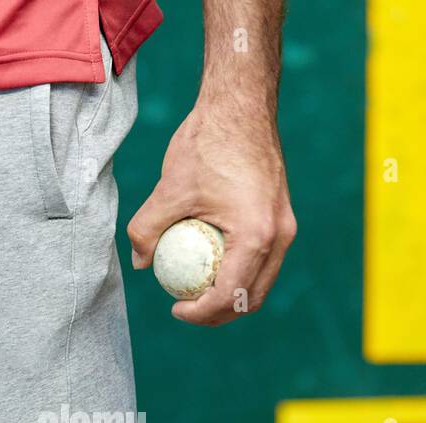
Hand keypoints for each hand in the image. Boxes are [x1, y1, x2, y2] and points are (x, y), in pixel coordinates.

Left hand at [127, 105, 294, 325]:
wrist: (241, 105)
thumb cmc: (207, 143)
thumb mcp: (168, 190)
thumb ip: (147, 229)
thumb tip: (139, 262)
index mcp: (256, 235)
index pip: (229, 295)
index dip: (200, 313)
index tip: (175, 309)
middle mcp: (279, 236)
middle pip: (251, 297)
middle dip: (218, 313)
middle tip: (185, 308)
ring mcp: (286, 227)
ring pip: (260, 280)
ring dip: (230, 293)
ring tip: (196, 288)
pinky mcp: (283, 217)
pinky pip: (263, 259)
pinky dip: (239, 270)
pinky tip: (208, 260)